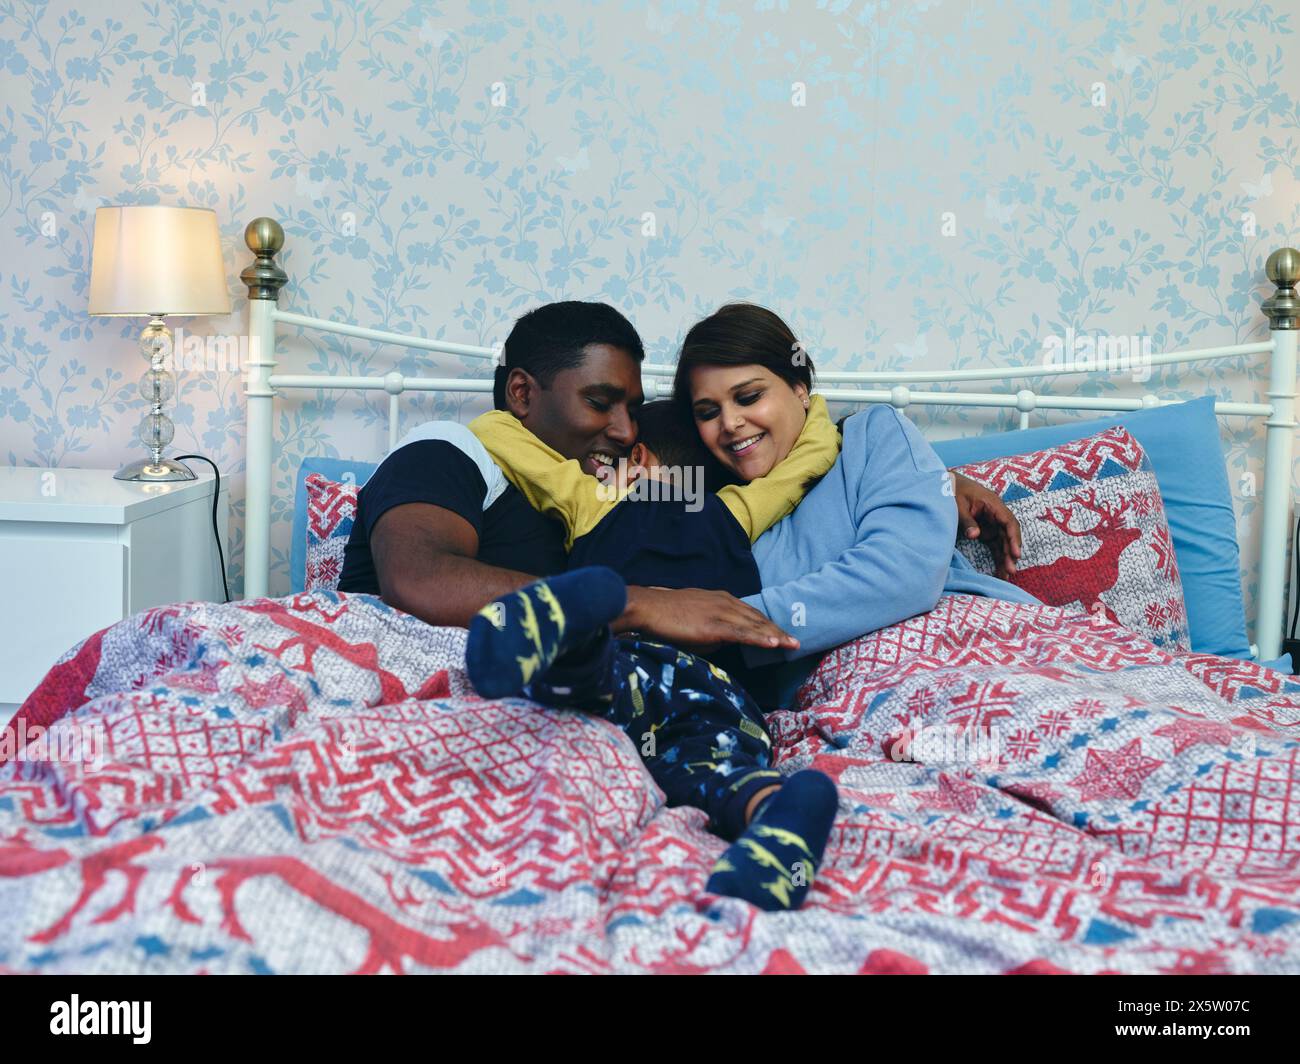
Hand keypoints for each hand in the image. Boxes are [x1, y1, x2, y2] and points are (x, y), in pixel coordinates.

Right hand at [619, 586, 799, 653]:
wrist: (648, 608)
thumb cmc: (667, 617)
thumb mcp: (696, 624)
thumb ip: (714, 632)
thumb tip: (725, 644)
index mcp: (723, 600)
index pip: (751, 614)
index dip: (768, 625)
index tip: (782, 634)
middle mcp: (726, 603)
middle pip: (758, 619)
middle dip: (778, 630)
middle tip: (796, 642)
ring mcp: (721, 612)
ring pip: (755, 626)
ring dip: (776, 635)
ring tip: (793, 644)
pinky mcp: (714, 625)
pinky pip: (742, 633)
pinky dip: (760, 638)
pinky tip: (774, 644)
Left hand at [951, 472, 1021, 578]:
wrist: (946, 484)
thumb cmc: (953, 491)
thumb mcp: (957, 505)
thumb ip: (967, 520)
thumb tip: (975, 535)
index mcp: (993, 504)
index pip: (1009, 522)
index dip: (1014, 538)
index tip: (1015, 553)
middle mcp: (996, 514)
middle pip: (1008, 535)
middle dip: (1010, 553)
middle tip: (1010, 570)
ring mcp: (992, 523)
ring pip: (1003, 542)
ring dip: (1005, 558)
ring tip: (1006, 576)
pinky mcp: (987, 530)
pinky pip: (995, 545)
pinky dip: (997, 557)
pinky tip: (1000, 571)